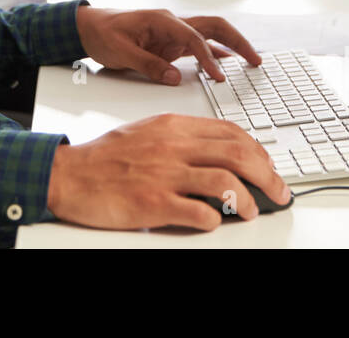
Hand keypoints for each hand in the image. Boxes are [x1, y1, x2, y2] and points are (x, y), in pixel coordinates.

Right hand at [46, 113, 290, 229]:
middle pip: (237, 154)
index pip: (230, 132)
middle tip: (279, 191)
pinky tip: (215, 222)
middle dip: (268, 175)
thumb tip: (216, 151)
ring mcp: (165, 175)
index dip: (257, 150)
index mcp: (173, 126)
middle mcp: (173, 146)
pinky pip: (199, 213)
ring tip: (252, 211)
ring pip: (225, 183)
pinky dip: (215, 220)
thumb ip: (181, 137)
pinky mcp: (154, 203)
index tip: (268, 165)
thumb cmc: (105, 157)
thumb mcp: (147, 132)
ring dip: (247, 200)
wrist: (70, 174)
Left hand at [74, 6, 261, 84]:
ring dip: (231, 45)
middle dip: (237, 41)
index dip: (209, 57)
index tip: (218, 76)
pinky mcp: (170, 43)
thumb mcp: (120, 52)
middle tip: (255, 59)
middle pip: (213, 26)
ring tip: (251, 61)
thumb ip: (148, 65)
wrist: (89, 27)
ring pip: (210, 34)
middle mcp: (172, 23)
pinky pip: (199, 45)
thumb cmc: (102, 33)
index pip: (194, 37)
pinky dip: (216, 53)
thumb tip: (174, 78)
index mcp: (161, 20)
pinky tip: (228, 63)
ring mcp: (173, 33)